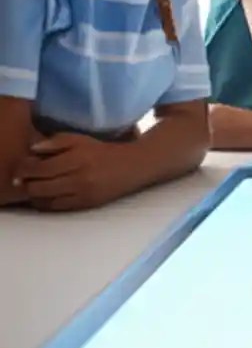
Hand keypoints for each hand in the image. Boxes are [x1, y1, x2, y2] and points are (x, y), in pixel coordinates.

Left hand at [12, 133, 139, 210]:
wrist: (133, 166)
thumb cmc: (104, 150)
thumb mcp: (81, 139)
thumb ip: (56, 142)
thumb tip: (33, 150)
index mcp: (77, 159)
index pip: (39, 169)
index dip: (25, 169)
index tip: (21, 167)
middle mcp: (79, 178)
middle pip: (38, 187)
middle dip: (27, 184)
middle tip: (24, 179)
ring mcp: (82, 193)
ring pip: (45, 200)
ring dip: (35, 195)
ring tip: (35, 187)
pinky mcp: (86, 204)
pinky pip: (57, 207)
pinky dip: (46, 203)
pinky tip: (46, 196)